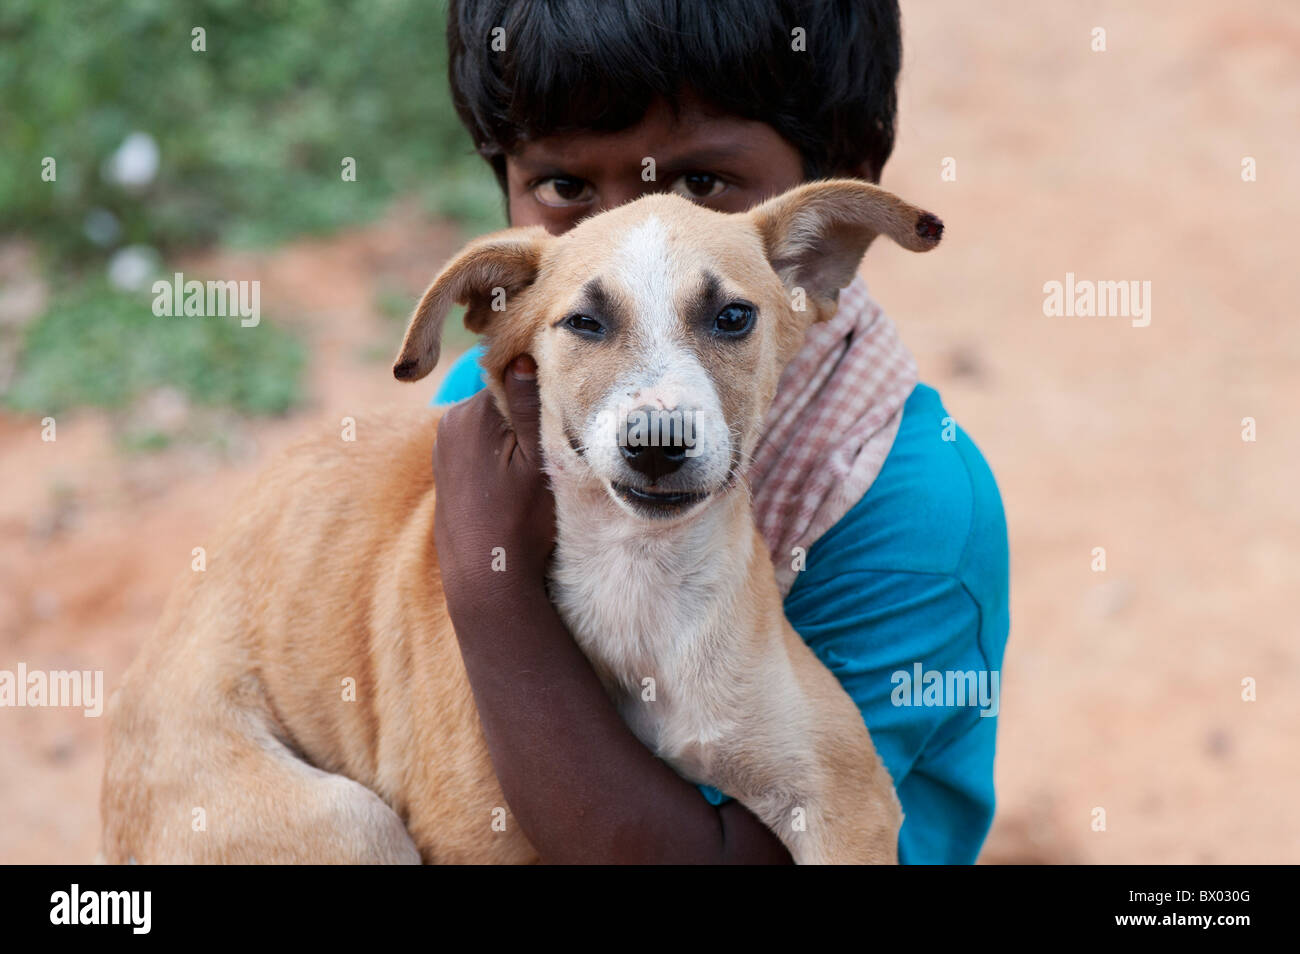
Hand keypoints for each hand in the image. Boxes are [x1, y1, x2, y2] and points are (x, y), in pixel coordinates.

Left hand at [432, 355, 555, 616]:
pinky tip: (516, 478)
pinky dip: (500, 450)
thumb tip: (523, 354)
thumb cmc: (519, 521)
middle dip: (527, 409)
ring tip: (539, 461)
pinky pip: (480, 442)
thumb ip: (528, 405)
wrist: (486, 578)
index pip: (513, 373)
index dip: (543, 385)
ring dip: (514, 431)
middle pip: (500, 395)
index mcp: (472, 413)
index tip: (568, 404)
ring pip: (491, 420)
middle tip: (557, 437)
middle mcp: (449, 421)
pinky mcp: (447, 466)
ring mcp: (444, 445)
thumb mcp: (537, 459)